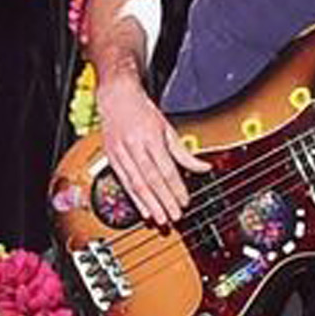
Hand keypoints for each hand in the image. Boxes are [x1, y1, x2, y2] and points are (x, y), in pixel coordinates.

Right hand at [91, 66, 200, 226]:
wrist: (116, 96)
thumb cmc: (142, 110)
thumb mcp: (167, 128)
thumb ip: (184, 152)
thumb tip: (202, 167)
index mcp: (151, 137)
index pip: (166, 169)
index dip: (176, 188)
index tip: (184, 201)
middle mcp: (134, 145)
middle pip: (151, 179)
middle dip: (163, 201)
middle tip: (173, 217)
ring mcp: (121, 152)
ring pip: (136, 183)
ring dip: (149, 204)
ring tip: (160, 219)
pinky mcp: (112, 157)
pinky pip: (124, 181)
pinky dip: (134, 198)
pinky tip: (143, 209)